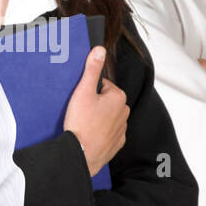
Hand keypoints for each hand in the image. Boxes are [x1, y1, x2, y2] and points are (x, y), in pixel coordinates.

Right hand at [64, 46, 128, 176]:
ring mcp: (122, 130)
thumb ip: (92, 69)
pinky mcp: (117, 144)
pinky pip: (109, 133)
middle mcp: (124, 112)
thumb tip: (99, 50)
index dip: (89, 91)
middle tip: (81, 112)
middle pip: (106, 101)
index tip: (81, 100)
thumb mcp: (83, 91)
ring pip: (107, 117)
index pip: (102, 85)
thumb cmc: (81, 124)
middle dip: (94, 104)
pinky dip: (100, 133)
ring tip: (84, 125)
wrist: (81, 155)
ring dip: (98, 118)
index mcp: (118, 97)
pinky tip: (89, 135)